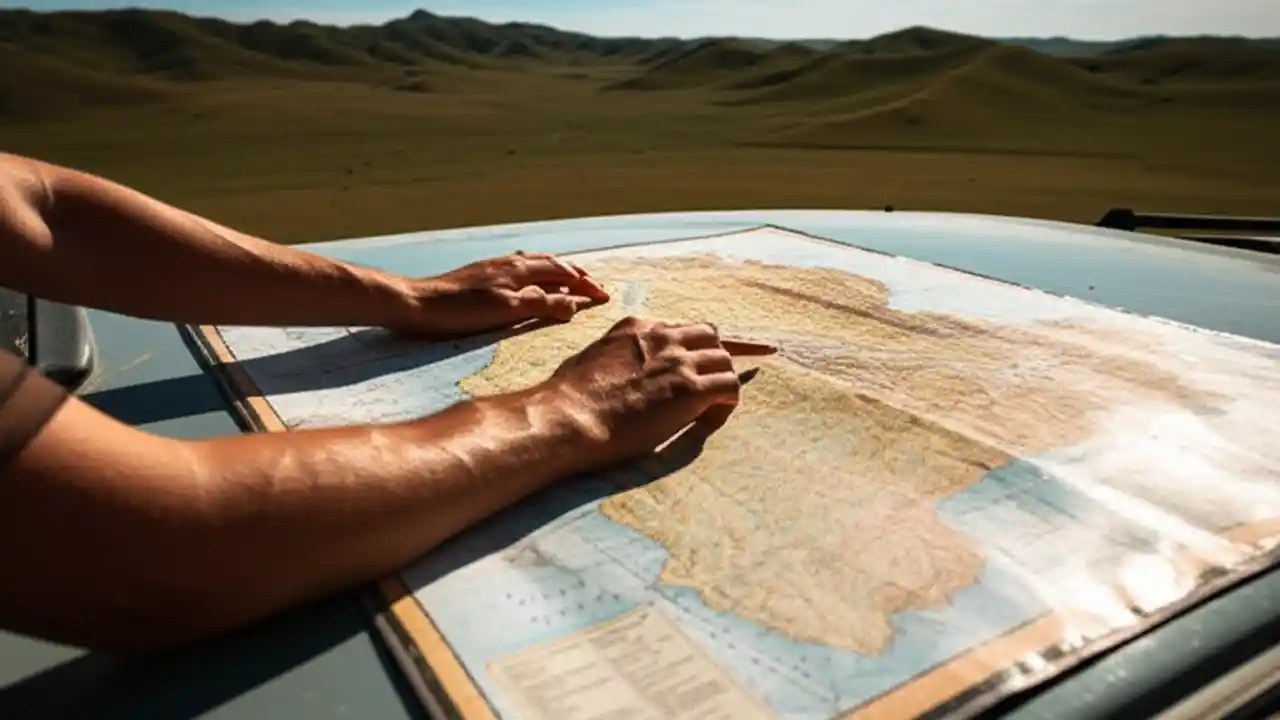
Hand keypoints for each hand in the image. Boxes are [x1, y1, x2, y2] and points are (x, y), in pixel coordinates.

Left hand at [394, 252, 609, 336]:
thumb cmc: (459, 311)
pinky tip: (529, 278)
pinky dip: (537, 271)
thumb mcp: (506, 311)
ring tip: (571, 278)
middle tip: (596, 286)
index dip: (585, 286)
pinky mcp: (481, 273)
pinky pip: (520, 266)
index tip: (605, 297)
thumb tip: (574, 303)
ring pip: (536, 262)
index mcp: (520, 271)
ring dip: (558, 270)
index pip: (563, 274)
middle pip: (552, 264)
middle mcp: (510, 263)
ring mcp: (495, 266)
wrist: (415, 303)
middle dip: (577, 274)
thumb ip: (541, 304)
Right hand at [542, 317, 740, 472]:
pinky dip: (727, 402)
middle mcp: (663, 337)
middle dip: (711, 356)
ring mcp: (679, 362)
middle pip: (709, 336)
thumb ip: (612, 354)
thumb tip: (611, 369)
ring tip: (712, 404)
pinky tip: (712, 416)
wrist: (569, 417)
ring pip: (724, 359)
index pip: (678, 329)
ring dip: (721, 379)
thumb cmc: (568, 397)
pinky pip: (729, 387)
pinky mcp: (690, 390)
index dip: (687, 350)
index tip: (685, 368)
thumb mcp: (591, 358)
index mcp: (637, 328)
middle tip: (708, 381)